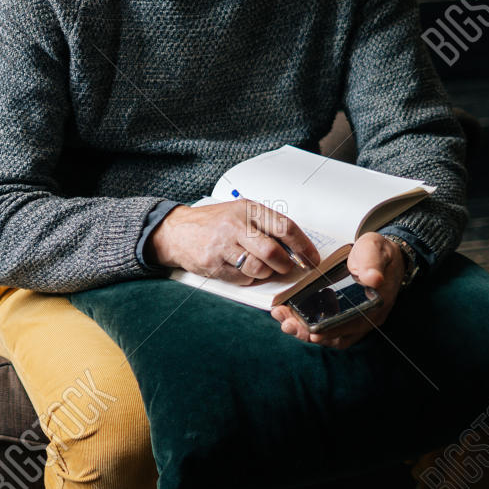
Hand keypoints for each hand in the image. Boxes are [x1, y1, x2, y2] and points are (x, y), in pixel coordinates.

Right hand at [150, 200, 321, 285]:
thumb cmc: (213, 223)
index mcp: (247, 210)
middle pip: (273, 252)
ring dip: (266, 273)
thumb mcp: (240, 212)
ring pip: (259, 269)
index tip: (312, 258)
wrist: (176, 231)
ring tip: (261, 268)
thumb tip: (296, 248)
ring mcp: (223, 246)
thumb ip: (266, 225)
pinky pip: (242, 278)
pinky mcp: (213, 264)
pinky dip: (248, 278)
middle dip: (285, 265)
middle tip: (285, 268)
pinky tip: (241, 269)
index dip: (303, 246)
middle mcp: (235, 226)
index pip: (284, 227)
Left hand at [270, 231, 403, 349]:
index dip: (333, 330)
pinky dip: (308, 323)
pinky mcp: (343, 317)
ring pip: (328, 335)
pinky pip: (325, 328)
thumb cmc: (377, 253)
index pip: (355, 325)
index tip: (313, 332)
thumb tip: (373, 278)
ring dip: (305, 330)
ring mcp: (355, 320)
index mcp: (376, 304)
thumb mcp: (374, 249)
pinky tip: (292, 312)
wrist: (380, 256)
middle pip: (336, 336)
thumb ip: (371, 262)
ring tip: (284, 318)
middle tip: (287, 324)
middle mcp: (366, 318)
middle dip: (309, 332)